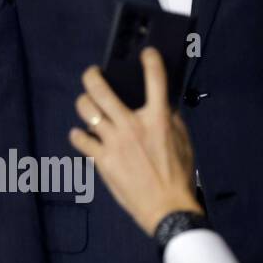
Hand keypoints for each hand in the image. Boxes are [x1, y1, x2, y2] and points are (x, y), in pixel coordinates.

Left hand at [69, 47, 202, 235]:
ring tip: (87, 105)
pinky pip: (80, 139)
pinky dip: (79, 135)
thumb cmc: (179, 175)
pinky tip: (82, 136)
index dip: (151, 61)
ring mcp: (114, 142)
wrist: (168, 209)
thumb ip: (170, 119)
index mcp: (158, 119)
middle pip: (102, 90)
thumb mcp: (183, 142)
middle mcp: (132, 125)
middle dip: (92, 75)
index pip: (156, 81)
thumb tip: (162, 104)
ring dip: (84, 104)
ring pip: (86, 110)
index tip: (146, 53)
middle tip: (92, 73)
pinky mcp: (102, 159)